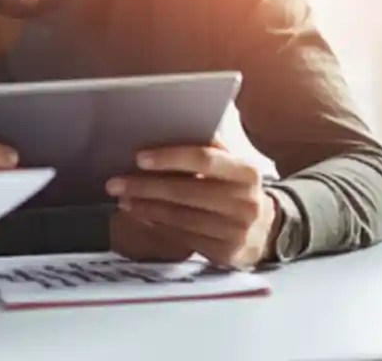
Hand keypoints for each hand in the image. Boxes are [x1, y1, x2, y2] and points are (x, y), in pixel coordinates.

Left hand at [105, 144, 279, 268]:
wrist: (265, 231)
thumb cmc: (236, 190)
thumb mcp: (232, 167)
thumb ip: (208, 151)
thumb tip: (165, 129)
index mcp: (246, 172)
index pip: (205, 159)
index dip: (170, 157)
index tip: (139, 158)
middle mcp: (245, 201)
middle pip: (185, 191)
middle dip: (145, 186)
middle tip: (116, 183)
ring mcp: (235, 230)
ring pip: (180, 217)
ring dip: (146, 207)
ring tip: (123, 199)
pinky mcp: (224, 252)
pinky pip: (183, 236)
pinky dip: (157, 224)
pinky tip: (142, 214)